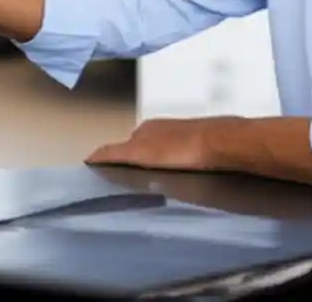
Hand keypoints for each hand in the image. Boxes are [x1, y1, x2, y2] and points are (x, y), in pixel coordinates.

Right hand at [84, 118, 231, 171]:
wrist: (222, 144)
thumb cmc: (179, 150)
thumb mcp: (138, 153)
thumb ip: (113, 154)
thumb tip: (89, 156)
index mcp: (145, 129)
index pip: (123, 145)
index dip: (116, 160)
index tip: (111, 176)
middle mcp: (162, 128)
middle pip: (143, 148)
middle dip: (137, 163)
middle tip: (136, 184)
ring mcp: (184, 134)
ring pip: (163, 152)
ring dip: (158, 165)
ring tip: (159, 184)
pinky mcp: (203, 143)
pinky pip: (183, 155)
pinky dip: (177, 165)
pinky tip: (183, 177)